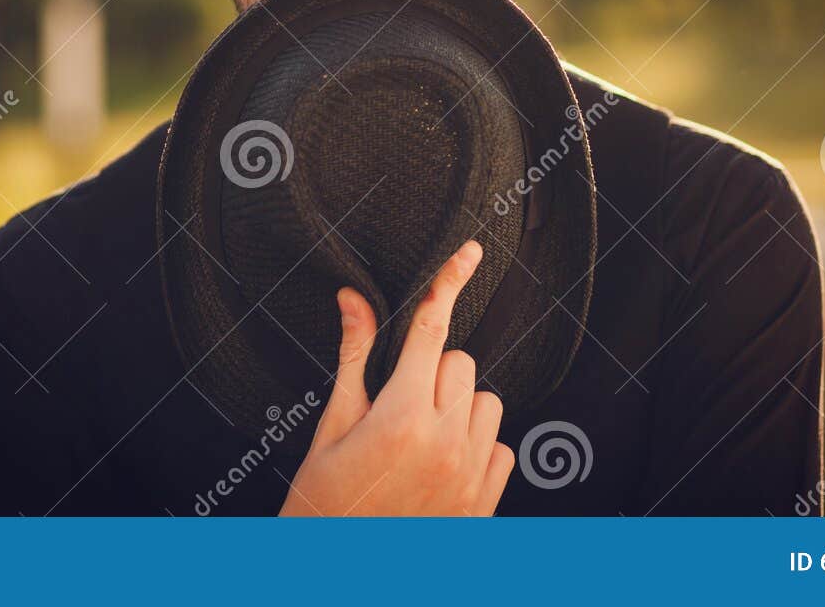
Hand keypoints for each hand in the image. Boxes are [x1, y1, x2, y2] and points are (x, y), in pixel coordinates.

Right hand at [279, 240, 514, 515]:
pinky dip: (477, 446)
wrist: (333, 577)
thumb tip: (353, 299)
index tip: (469, 251)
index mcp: (400, 418)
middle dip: (431, 370)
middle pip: (460, 362)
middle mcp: (444, 444)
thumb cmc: (323, 506)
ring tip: (417, 438)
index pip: (431, 330)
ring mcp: (470, 477)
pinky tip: (439, 465)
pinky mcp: (484, 505)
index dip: (449, 282)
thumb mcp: (330, 428)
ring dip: (457, 407)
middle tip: (395, 403)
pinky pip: (502, 447)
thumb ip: (354, 358)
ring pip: (486, 402)